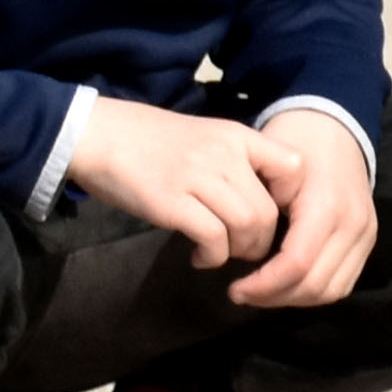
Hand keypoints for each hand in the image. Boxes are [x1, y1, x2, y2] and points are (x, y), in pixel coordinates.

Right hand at [59, 101, 288, 273]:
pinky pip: (213, 239)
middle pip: (268, 211)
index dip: (290, 200)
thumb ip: (235, 162)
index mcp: (237, 136)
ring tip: (222, 253)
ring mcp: (198, 177)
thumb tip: (262, 203)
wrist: (98, 134)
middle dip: (261, 241)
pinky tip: (201, 256)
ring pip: (246, 226)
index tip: (271, 215)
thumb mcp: (205, 138)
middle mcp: (224, 154)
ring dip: (239, 251)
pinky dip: (213, 257)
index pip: (294, 167)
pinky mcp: (171, 202)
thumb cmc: (150, 140)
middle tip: (242, 248)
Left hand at [225, 108, 376, 311]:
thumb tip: (238, 248)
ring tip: (264, 292)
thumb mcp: (270, 168)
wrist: (335, 126)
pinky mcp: (368, 240)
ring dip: (294, 299)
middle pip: (315, 285)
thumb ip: (258, 210)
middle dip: (275, 297)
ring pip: (332, 290)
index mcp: (326, 206)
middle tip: (243, 294)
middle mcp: (353, 225)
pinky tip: (288, 285)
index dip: (264, 285)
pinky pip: (343, 282)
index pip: (296, 264)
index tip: (235, 288)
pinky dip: (314, 291)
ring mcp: (365, 234)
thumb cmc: (295, 142)